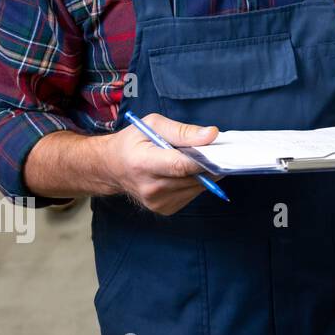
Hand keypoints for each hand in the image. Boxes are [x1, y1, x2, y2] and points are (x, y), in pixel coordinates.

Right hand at [99, 113, 218, 214]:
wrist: (112, 168)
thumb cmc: (132, 142)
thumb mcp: (153, 125)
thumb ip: (183, 131)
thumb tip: (212, 135)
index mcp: (143, 163)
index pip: (181, 166)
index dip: (204, 159)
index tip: (222, 151)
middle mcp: (150, 187)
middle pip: (193, 177)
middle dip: (209, 164)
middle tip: (217, 151)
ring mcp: (157, 202)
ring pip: (197, 186)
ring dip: (204, 173)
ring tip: (197, 159)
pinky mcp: (165, 209)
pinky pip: (192, 194)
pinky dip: (196, 182)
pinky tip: (187, 172)